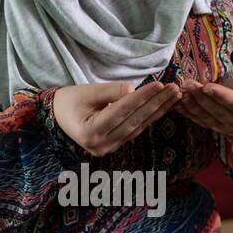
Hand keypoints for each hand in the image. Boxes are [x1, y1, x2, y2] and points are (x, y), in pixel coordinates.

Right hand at [51, 80, 181, 156]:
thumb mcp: (86, 92)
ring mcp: (109, 148)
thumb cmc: (69, 101)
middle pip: (134, 121)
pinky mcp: (115, 145)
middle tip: (175, 89)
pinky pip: (136, 129)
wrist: (58, 116)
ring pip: (138, 127)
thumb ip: (109, 91)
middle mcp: (101, 146)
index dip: (141, 98)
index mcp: (90, 133)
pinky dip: (150, 116)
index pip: (121, 112)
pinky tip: (164, 106)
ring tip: (175, 96)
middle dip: (156, 104)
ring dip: (158, 110)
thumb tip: (132, 89)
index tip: (159, 85)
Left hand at [175, 68, 232, 137]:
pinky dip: (189, 113)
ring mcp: (229, 129)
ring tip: (182, 91)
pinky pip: (201, 121)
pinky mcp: (217, 128)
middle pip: (219, 112)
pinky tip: (178, 104)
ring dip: (192, 105)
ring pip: (208, 118)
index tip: (207, 87)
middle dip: (202, 98)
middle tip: (188, 84)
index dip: (221, 96)